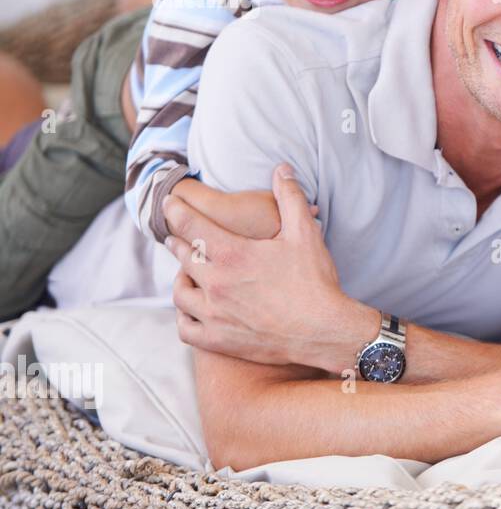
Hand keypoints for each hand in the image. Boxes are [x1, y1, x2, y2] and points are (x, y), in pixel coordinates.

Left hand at [164, 163, 365, 370]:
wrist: (323, 331)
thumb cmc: (315, 282)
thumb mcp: (305, 234)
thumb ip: (291, 198)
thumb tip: (282, 168)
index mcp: (232, 255)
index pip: (190, 226)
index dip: (176, 211)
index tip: (169, 203)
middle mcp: (216, 284)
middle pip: (182, 257)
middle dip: (178, 242)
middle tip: (179, 235)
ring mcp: (214, 315)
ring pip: (179, 292)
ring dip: (181, 278)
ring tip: (187, 272)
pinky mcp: (218, 340)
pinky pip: (184, 328)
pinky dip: (184, 316)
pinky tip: (193, 309)